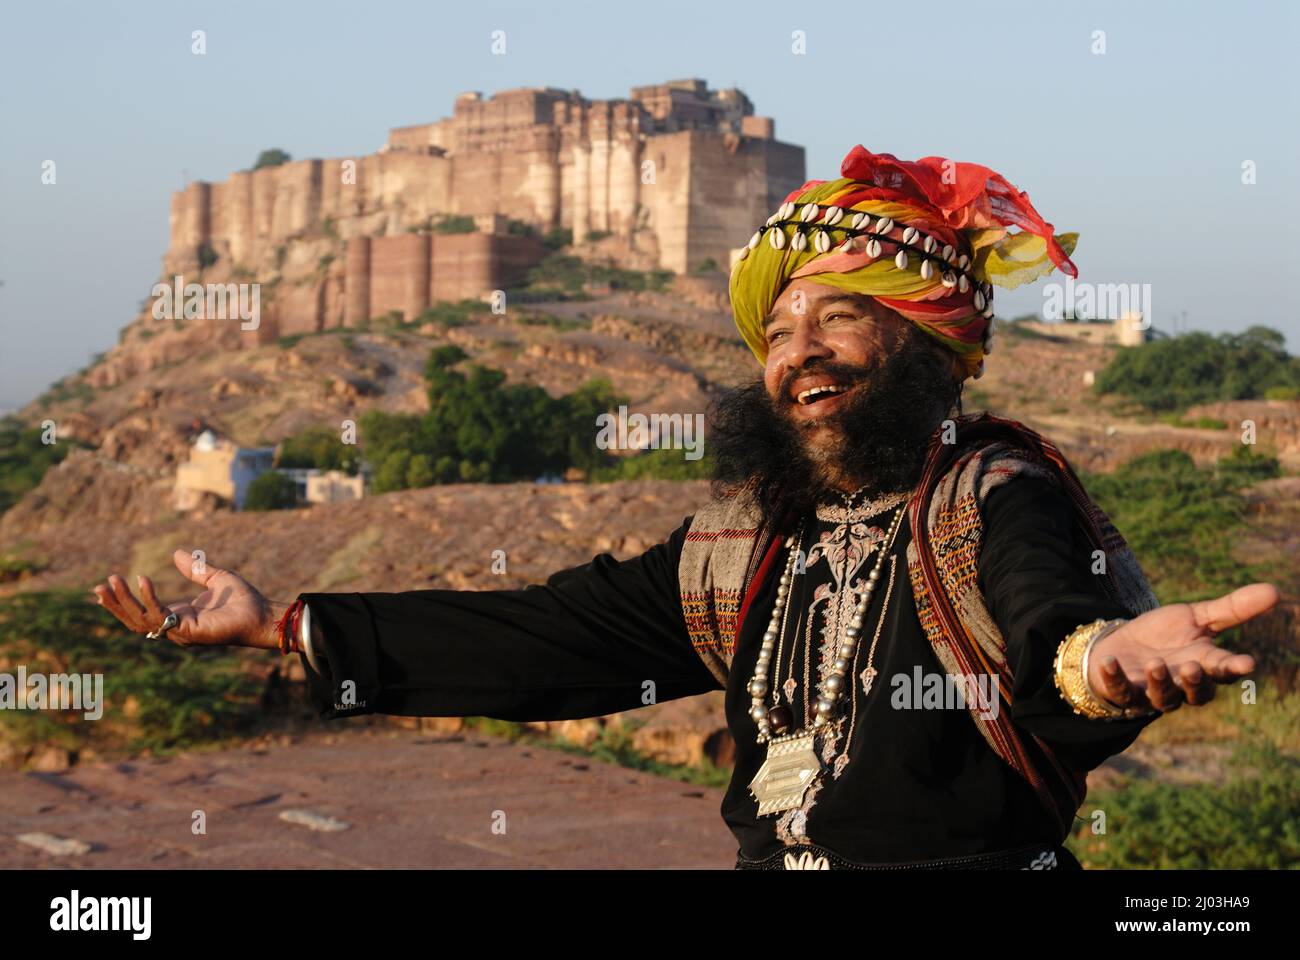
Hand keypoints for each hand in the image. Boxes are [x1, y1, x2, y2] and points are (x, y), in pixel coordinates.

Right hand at [92, 548, 280, 649]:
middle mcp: (175, 627)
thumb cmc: (243, 600)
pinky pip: (160, 616)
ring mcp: (179, 632)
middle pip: (135, 619)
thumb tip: (175, 553)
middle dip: (116, 603)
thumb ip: (194, 568)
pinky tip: (142, 580)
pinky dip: (148, 598)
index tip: (107, 585)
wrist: (262, 614)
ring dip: (124, 601)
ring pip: (140, 619)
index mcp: (179, 615)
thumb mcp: (215, 578)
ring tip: (111, 581)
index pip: (143, 611)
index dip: (124, 600)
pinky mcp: (187, 632)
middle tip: (98, 586)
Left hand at [1088, 582, 1278, 712]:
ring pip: (1162, 698)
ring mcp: (1152, 691)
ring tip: (1155, 664)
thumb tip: (1276, 591)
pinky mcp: (1122, 691)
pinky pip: (1119, 691)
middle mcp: (1181, 684)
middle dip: (1195, 681)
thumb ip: (1231, 610)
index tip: (1247, 663)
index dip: (1234, 668)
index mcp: (1204, 665)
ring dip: (1160, 683)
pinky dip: (1114, 678)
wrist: (1122, 646)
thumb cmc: (1164, 634)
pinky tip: (1110, 663)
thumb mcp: (1195, 617)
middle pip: (1196, 692)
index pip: (1224, 670)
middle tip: (1192, 667)